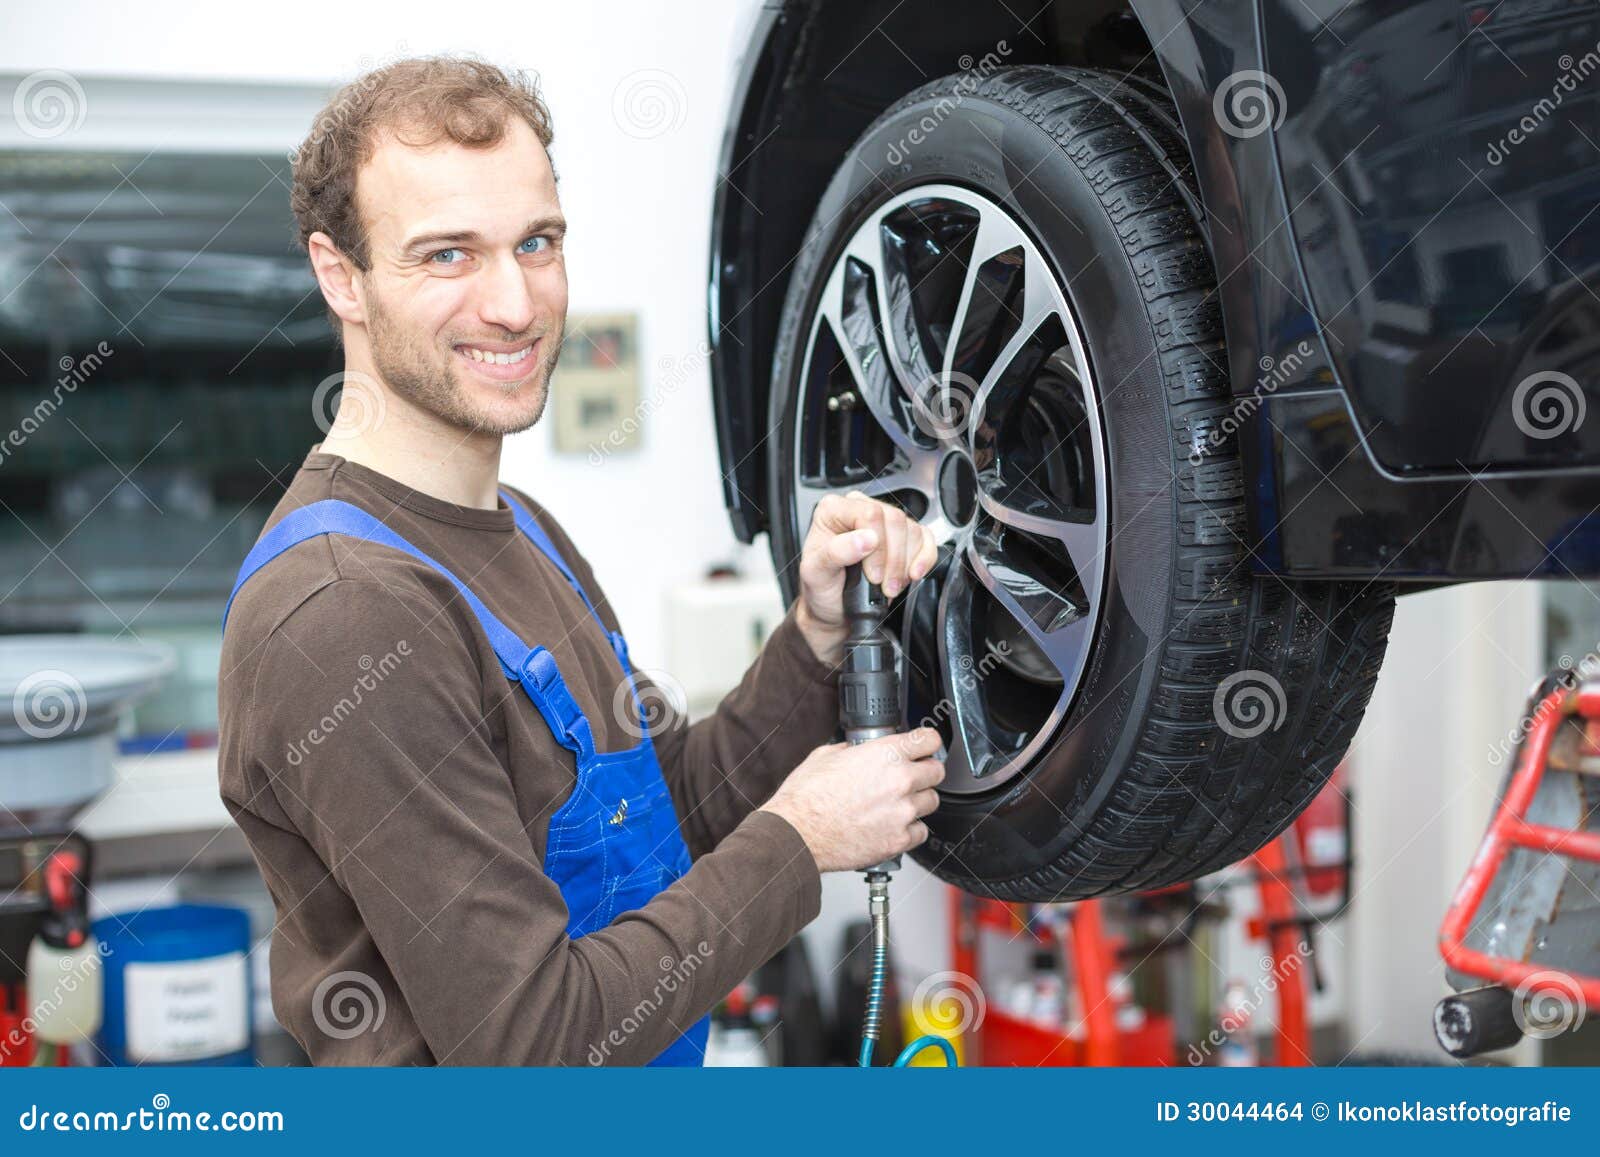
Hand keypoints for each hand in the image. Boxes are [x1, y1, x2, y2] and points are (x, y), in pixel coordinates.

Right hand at [760, 728, 945, 872]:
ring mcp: (902, 812)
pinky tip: (893, 825)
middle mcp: (899, 781)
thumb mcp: (826, 756)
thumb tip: (859, 750)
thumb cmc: (806, 798)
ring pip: (932, 801)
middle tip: (911, 777)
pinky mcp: (899, 840)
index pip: (929, 740)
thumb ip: (853, 749)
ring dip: (918, 801)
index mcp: (884, 754)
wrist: (797, 834)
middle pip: (937, 771)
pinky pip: (921, 831)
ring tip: (897, 804)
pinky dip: (911, 829)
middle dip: (925, 772)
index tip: (924, 747)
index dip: (927, 743)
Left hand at [793, 491, 938, 664]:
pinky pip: (925, 538)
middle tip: (883, 585)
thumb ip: (835, 553)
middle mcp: (860, 509)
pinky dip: (925, 558)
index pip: (870, 514)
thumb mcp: (816, 574)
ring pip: (911, 530)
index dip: (877, 548)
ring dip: (905, 564)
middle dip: (893, 559)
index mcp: (834, 510)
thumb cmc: (822, 588)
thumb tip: (865, 539)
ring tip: (890, 585)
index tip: (872, 575)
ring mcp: (884, 521)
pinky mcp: (903, 535)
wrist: (834, 608)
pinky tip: (913, 574)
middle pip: (894, 520)